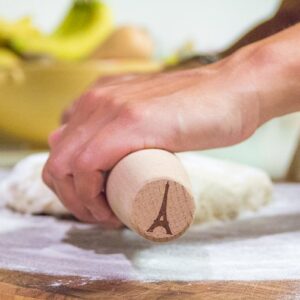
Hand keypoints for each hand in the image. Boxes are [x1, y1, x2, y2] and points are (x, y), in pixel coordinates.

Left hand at [42, 55, 261, 226]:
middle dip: (72, 199)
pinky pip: (86, 166)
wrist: (232, 91)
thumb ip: (130, 121)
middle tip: (102, 216)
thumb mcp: (148, 114)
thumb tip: (118, 152)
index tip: (98, 203)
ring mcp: (110, 108)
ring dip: (79, 204)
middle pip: (58, 161)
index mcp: (97, 98)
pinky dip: (89, 197)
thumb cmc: (198, 110)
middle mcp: (95, 100)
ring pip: (64, 167)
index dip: (72, 184)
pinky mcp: (129, 122)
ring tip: (109, 217)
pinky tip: (110, 211)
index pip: (62, 149)